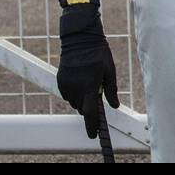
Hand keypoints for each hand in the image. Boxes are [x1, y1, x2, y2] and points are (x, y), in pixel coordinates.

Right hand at [57, 5, 119, 138]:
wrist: (80, 38)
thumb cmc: (99, 53)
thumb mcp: (110, 70)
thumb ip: (111, 89)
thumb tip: (115, 106)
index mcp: (90, 85)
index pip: (89, 112)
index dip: (91, 125)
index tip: (93, 135)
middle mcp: (76, 87)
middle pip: (81, 107)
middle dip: (88, 105)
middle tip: (96, 91)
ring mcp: (66, 84)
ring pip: (74, 101)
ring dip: (81, 98)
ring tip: (88, 81)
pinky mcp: (60, 80)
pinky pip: (67, 94)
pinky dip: (74, 92)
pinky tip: (80, 79)